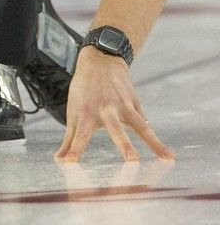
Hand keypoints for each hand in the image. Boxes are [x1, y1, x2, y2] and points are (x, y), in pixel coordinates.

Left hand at [55, 46, 174, 161]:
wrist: (100, 62)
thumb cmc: (83, 92)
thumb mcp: (74, 112)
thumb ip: (70, 139)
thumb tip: (59, 160)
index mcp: (85, 113)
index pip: (80, 134)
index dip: (75, 148)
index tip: (69, 162)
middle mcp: (105, 109)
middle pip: (115, 129)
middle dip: (124, 144)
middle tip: (132, 161)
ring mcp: (122, 105)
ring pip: (139, 125)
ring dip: (152, 142)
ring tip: (166, 157)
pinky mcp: (134, 103)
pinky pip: (145, 122)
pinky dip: (155, 138)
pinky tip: (166, 154)